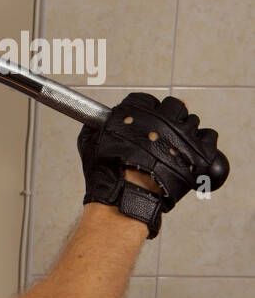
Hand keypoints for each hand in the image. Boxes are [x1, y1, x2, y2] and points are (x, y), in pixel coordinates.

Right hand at [77, 93, 221, 238]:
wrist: (125, 197)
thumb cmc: (107, 174)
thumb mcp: (89, 143)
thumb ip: (96, 125)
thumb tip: (100, 120)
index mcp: (137, 114)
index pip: (148, 100)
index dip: (146, 111)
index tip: (146, 121)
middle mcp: (162, 121)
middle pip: (175, 106)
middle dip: (169, 117)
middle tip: (163, 133)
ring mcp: (183, 136)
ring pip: (192, 122)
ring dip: (184, 132)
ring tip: (174, 148)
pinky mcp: (199, 153)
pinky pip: (209, 137)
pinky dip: (202, 144)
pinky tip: (190, 154)